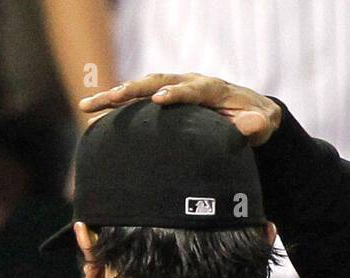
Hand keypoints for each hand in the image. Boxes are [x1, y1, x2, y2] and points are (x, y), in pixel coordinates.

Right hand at [79, 73, 281, 145]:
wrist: (250, 110)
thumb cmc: (256, 119)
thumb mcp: (263, 122)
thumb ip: (257, 124)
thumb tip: (251, 124)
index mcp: (211, 88)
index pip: (191, 89)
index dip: (176, 94)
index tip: (158, 101)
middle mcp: (187, 82)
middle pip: (155, 81)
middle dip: (131, 89)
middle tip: (109, 99)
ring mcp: (173, 88)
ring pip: (140, 87)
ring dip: (113, 96)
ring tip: (86, 108)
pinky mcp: (164, 98)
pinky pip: (137, 100)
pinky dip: (116, 107)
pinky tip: (93, 118)